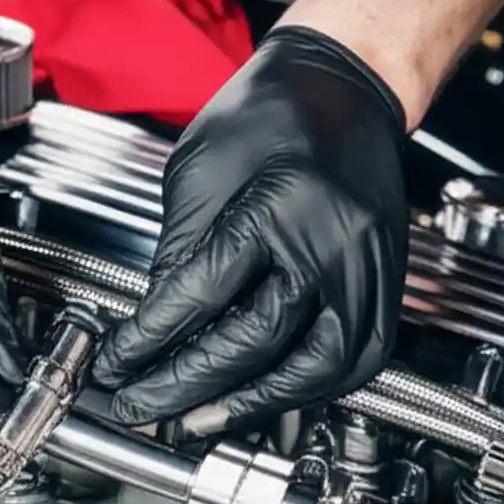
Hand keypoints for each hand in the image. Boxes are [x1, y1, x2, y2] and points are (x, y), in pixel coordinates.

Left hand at [91, 26, 408, 430]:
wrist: (347, 85)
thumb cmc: (272, 111)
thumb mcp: (199, 172)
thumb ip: (180, 254)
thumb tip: (156, 327)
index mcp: (281, 205)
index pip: (201, 296)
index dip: (149, 339)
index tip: (115, 362)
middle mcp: (336, 244)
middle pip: (254, 343)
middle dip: (186, 384)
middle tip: (138, 402)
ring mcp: (371, 270)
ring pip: (312, 368)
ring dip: (247, 404)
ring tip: (194, 418)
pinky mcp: (388, 288)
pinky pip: (351, 362)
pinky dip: (300, 389)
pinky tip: (257, 398)